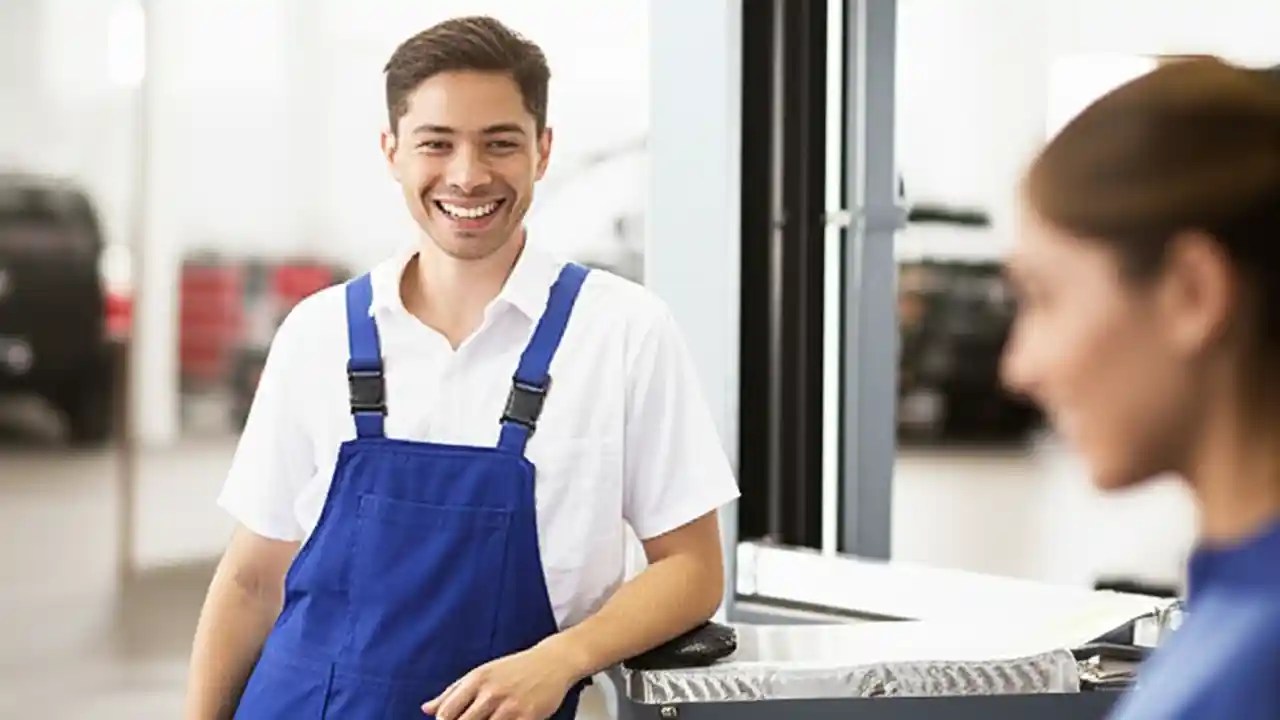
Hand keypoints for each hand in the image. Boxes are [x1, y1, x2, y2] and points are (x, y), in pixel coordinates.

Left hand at [422, 645, 581, 719]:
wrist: (553, 662)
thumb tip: (426, 709)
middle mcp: (491, 693)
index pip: (446, 712)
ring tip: (490, 719)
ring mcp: (509, 706)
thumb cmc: (515, 668)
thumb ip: (453, 692)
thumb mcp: (482, 673)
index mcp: (476, 680)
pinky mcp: (527, 717)